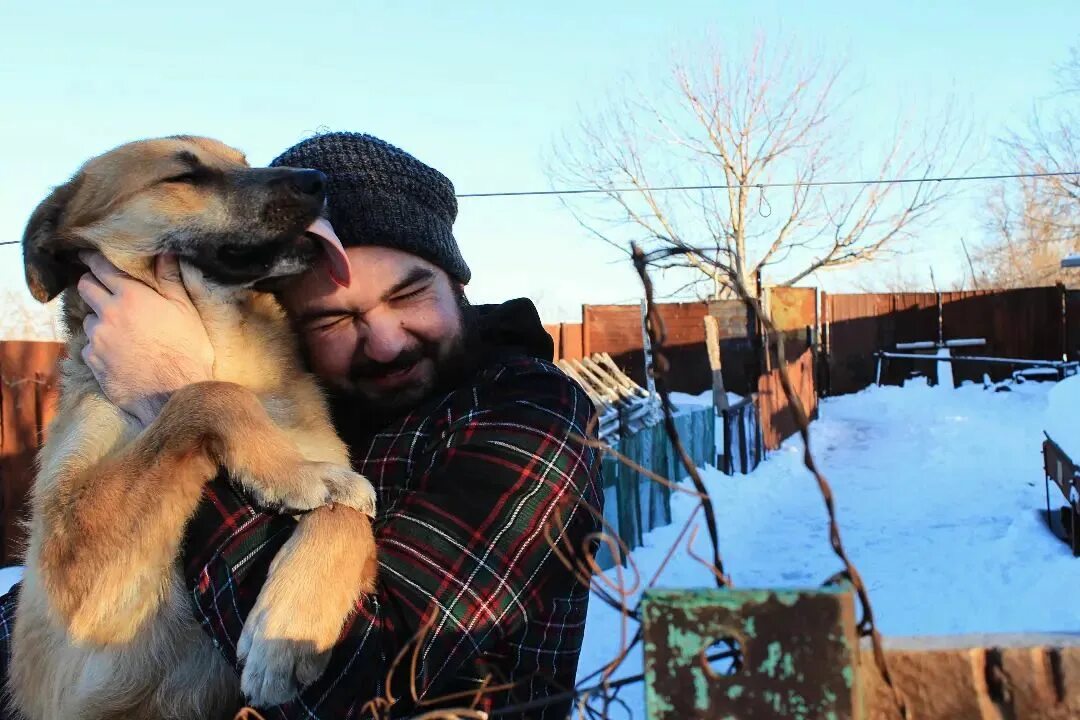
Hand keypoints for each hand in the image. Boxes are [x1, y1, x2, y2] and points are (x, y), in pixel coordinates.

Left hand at [78, 253, 214, 425]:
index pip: (101, 268)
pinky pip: (89, 346)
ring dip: (99, 319)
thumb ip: (170, 280)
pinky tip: (118, 353)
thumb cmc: (186, 350)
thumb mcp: (185, 311)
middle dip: (92, 285)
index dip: (94, 259)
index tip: (90, 256)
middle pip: (85, 288)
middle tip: (104, 290)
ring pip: (88, 319)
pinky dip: (100, 346)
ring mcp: (97, 338)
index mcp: (131, 296)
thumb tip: (165, 253)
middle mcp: (108, 313)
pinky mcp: (93, 361)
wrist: (175, 393)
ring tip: (119, 330)